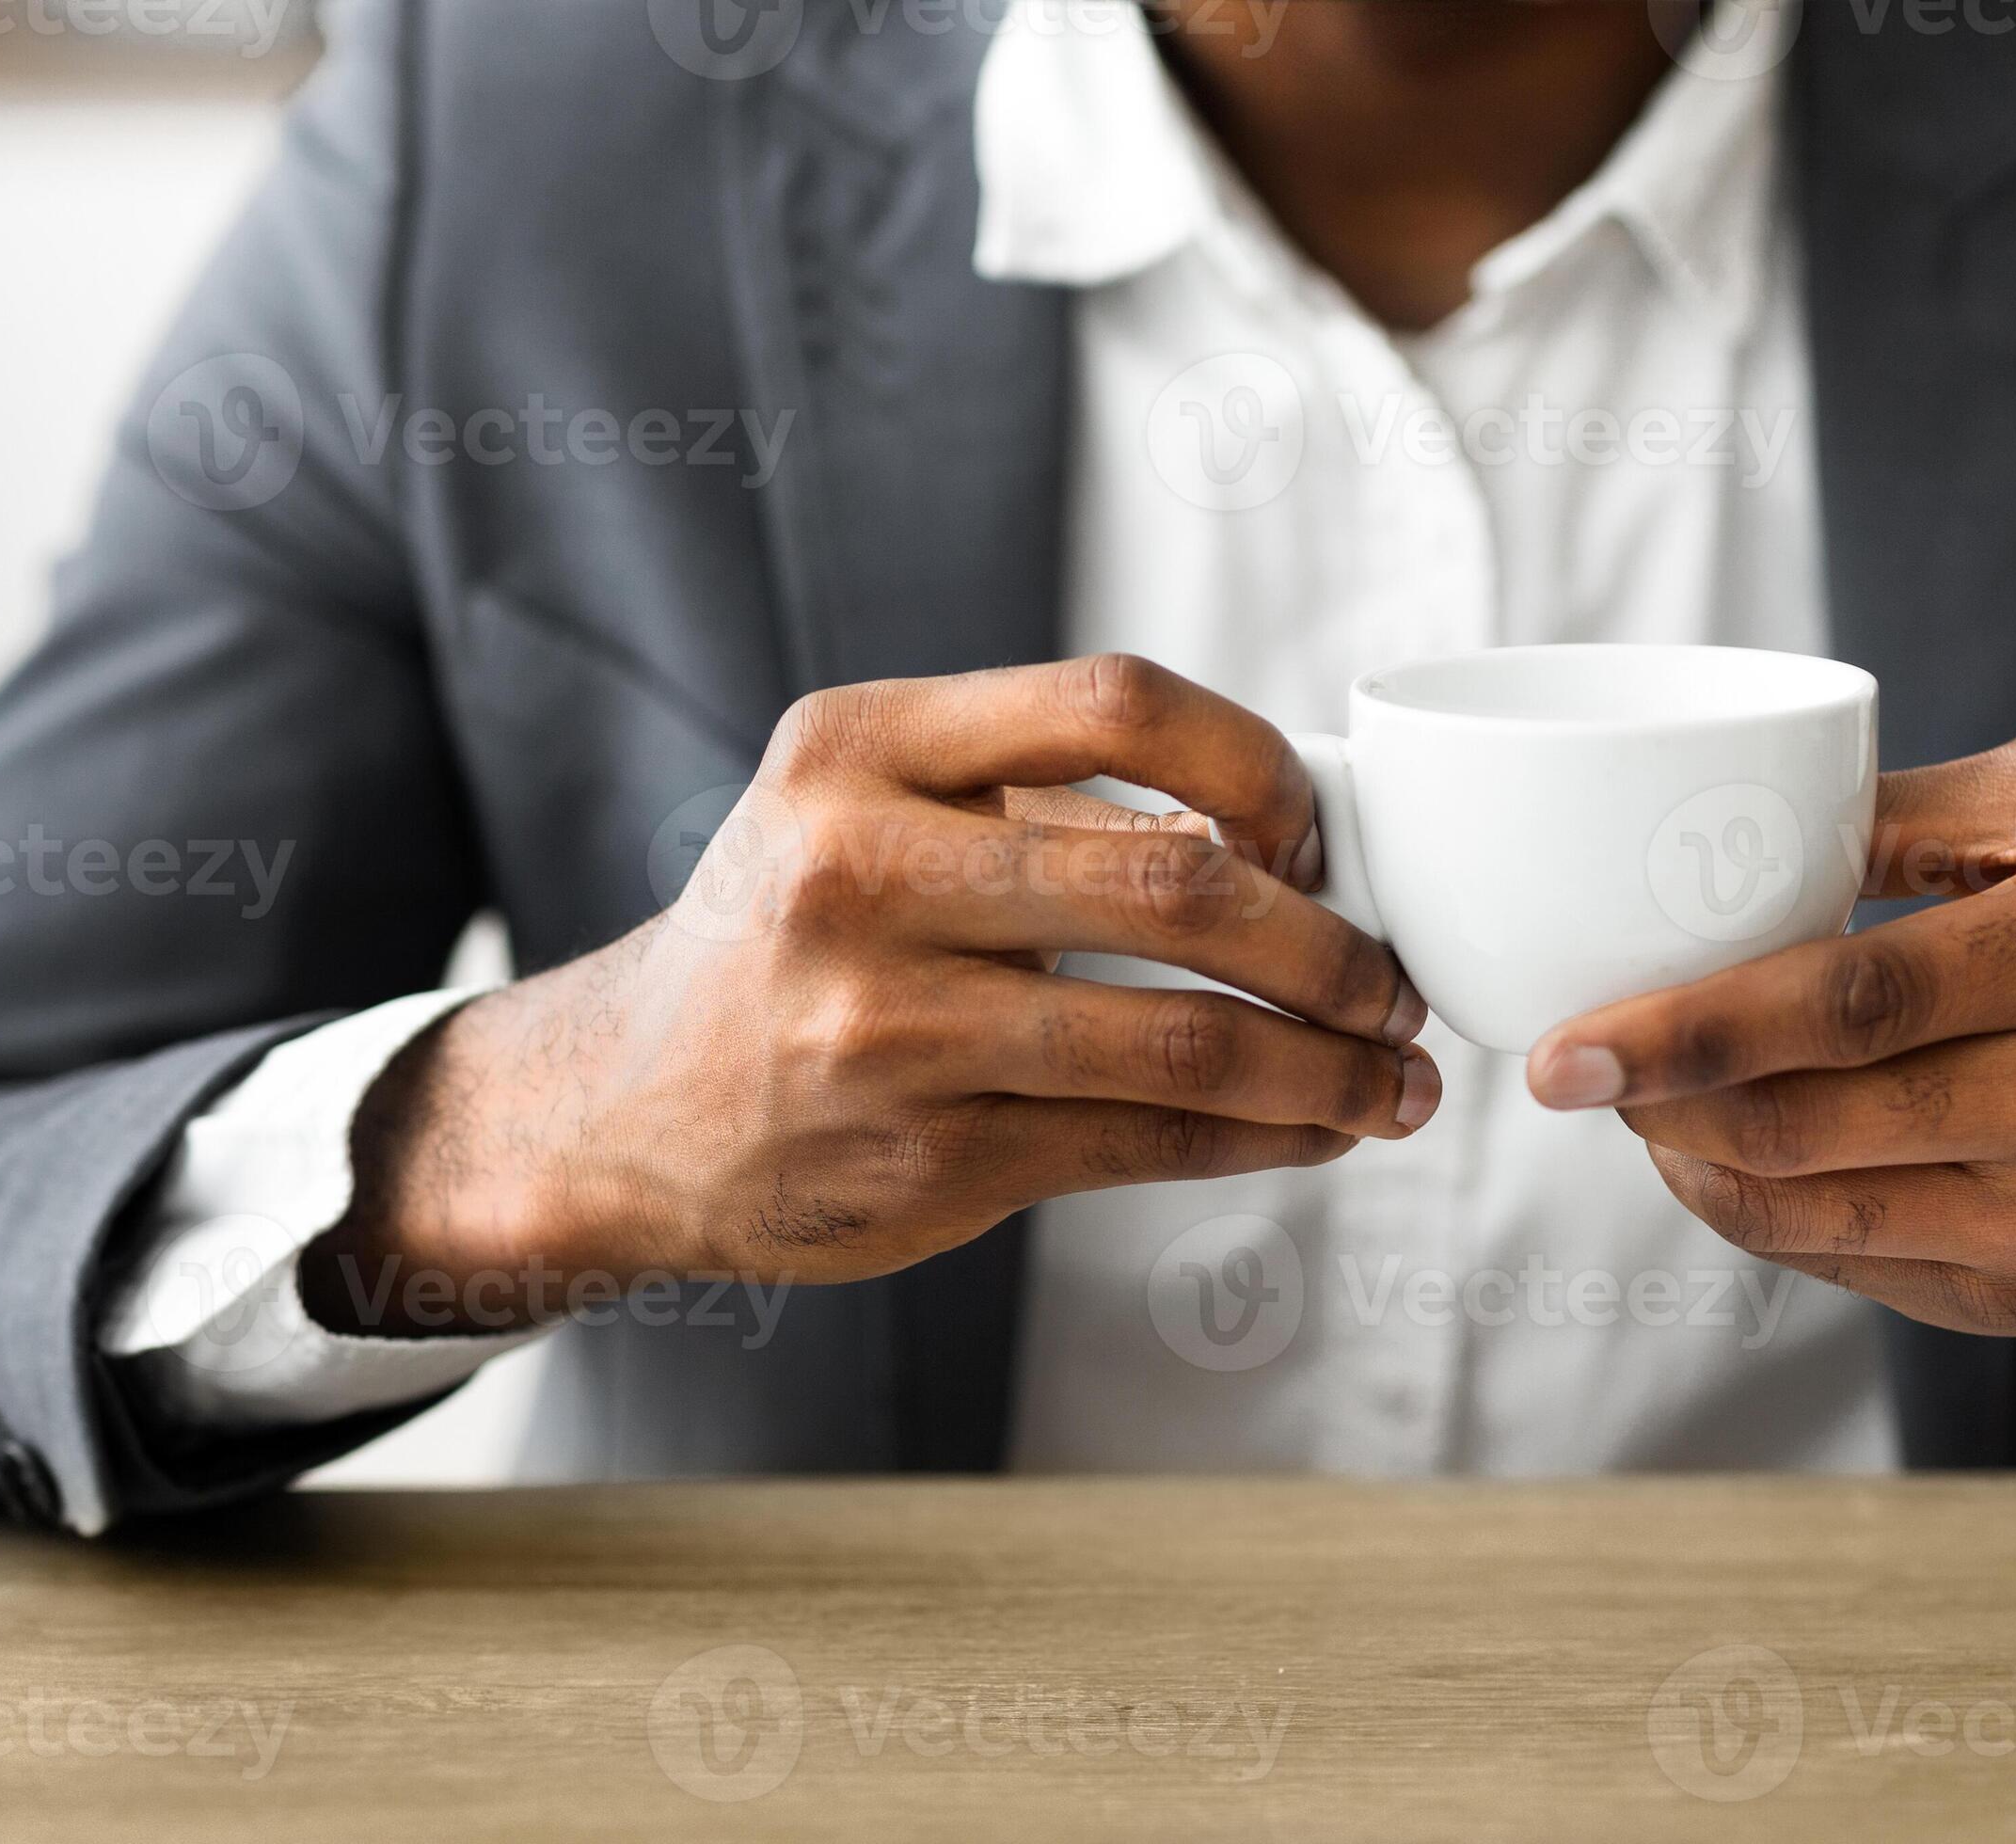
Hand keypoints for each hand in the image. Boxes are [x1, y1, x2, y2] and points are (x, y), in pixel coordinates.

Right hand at [304, 656, 1435, 1334]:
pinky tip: (1319, 1131)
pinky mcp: (923, 1157)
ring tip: (1393, 1079)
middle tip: (1395, 982)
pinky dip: (1263, 1139)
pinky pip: (1145, 1144)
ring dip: (1324, 1067)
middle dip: (1330, 942)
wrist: (621, 1110)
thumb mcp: (866, 809)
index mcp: (860, 748)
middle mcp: (859, 873)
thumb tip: (1296, 830)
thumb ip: (1044, 798)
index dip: (1256, 763)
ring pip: (1180, 1039)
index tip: (1321, 831)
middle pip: (1176, 882)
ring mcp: (885, 1025)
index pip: (1114, 702)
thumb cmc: (796, 936)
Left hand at [1524, 732, 2015, 1352]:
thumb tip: (1736, 829)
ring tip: (1641, 1108)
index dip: (1691, 1028)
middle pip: (1811, 1127)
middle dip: (1659, 1105)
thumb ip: (1911, 810)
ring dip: (1697, 1169)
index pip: (1853, 1005)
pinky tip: (1734, 1162)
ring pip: (1817, 1219)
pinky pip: (1864, 1271)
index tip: (1568, 1042)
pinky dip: (1773, 1220)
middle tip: (1574, 1060)